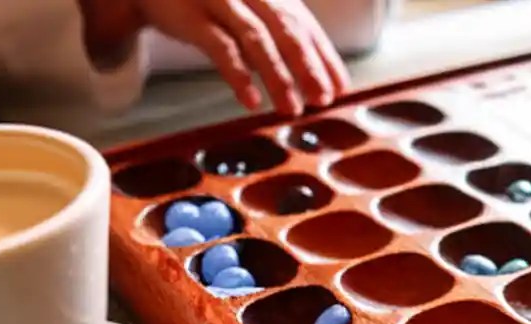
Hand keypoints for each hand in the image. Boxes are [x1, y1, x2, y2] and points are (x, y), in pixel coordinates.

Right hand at [80, 0, 350, 114]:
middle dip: (308, 66)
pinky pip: (220, 48)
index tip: (340, 86)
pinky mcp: (190, 15)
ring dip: (278, 76)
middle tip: (324, 100)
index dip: (324, 55)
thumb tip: (311, 71)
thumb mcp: (245, 6)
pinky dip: (238, 75)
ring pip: (257, 40)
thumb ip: (275, 31)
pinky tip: (251, 100)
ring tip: (291, 108)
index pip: (304, 23)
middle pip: (286, 28)